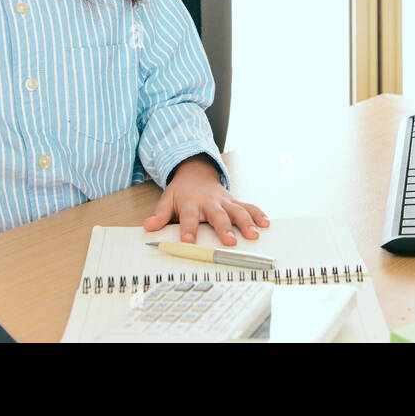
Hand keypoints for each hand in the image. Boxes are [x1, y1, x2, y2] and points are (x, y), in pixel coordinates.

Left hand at [143, 156, 270, 244]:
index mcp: (191, 202)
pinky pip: (247, 207)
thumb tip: (148, 226)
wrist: (196, 172)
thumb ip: (160, 214)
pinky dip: (257, 214)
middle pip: (217, 215)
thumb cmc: (182, 191)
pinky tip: (266, 223)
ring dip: (246, 222)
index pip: (189, 218)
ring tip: (254, 235)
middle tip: (231, 241)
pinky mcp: (234, 201)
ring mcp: (224, 201)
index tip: (189, 243)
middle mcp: (209, 202)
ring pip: (237, 211)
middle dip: (224, 228)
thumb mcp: (167, 199)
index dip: (188, 230)